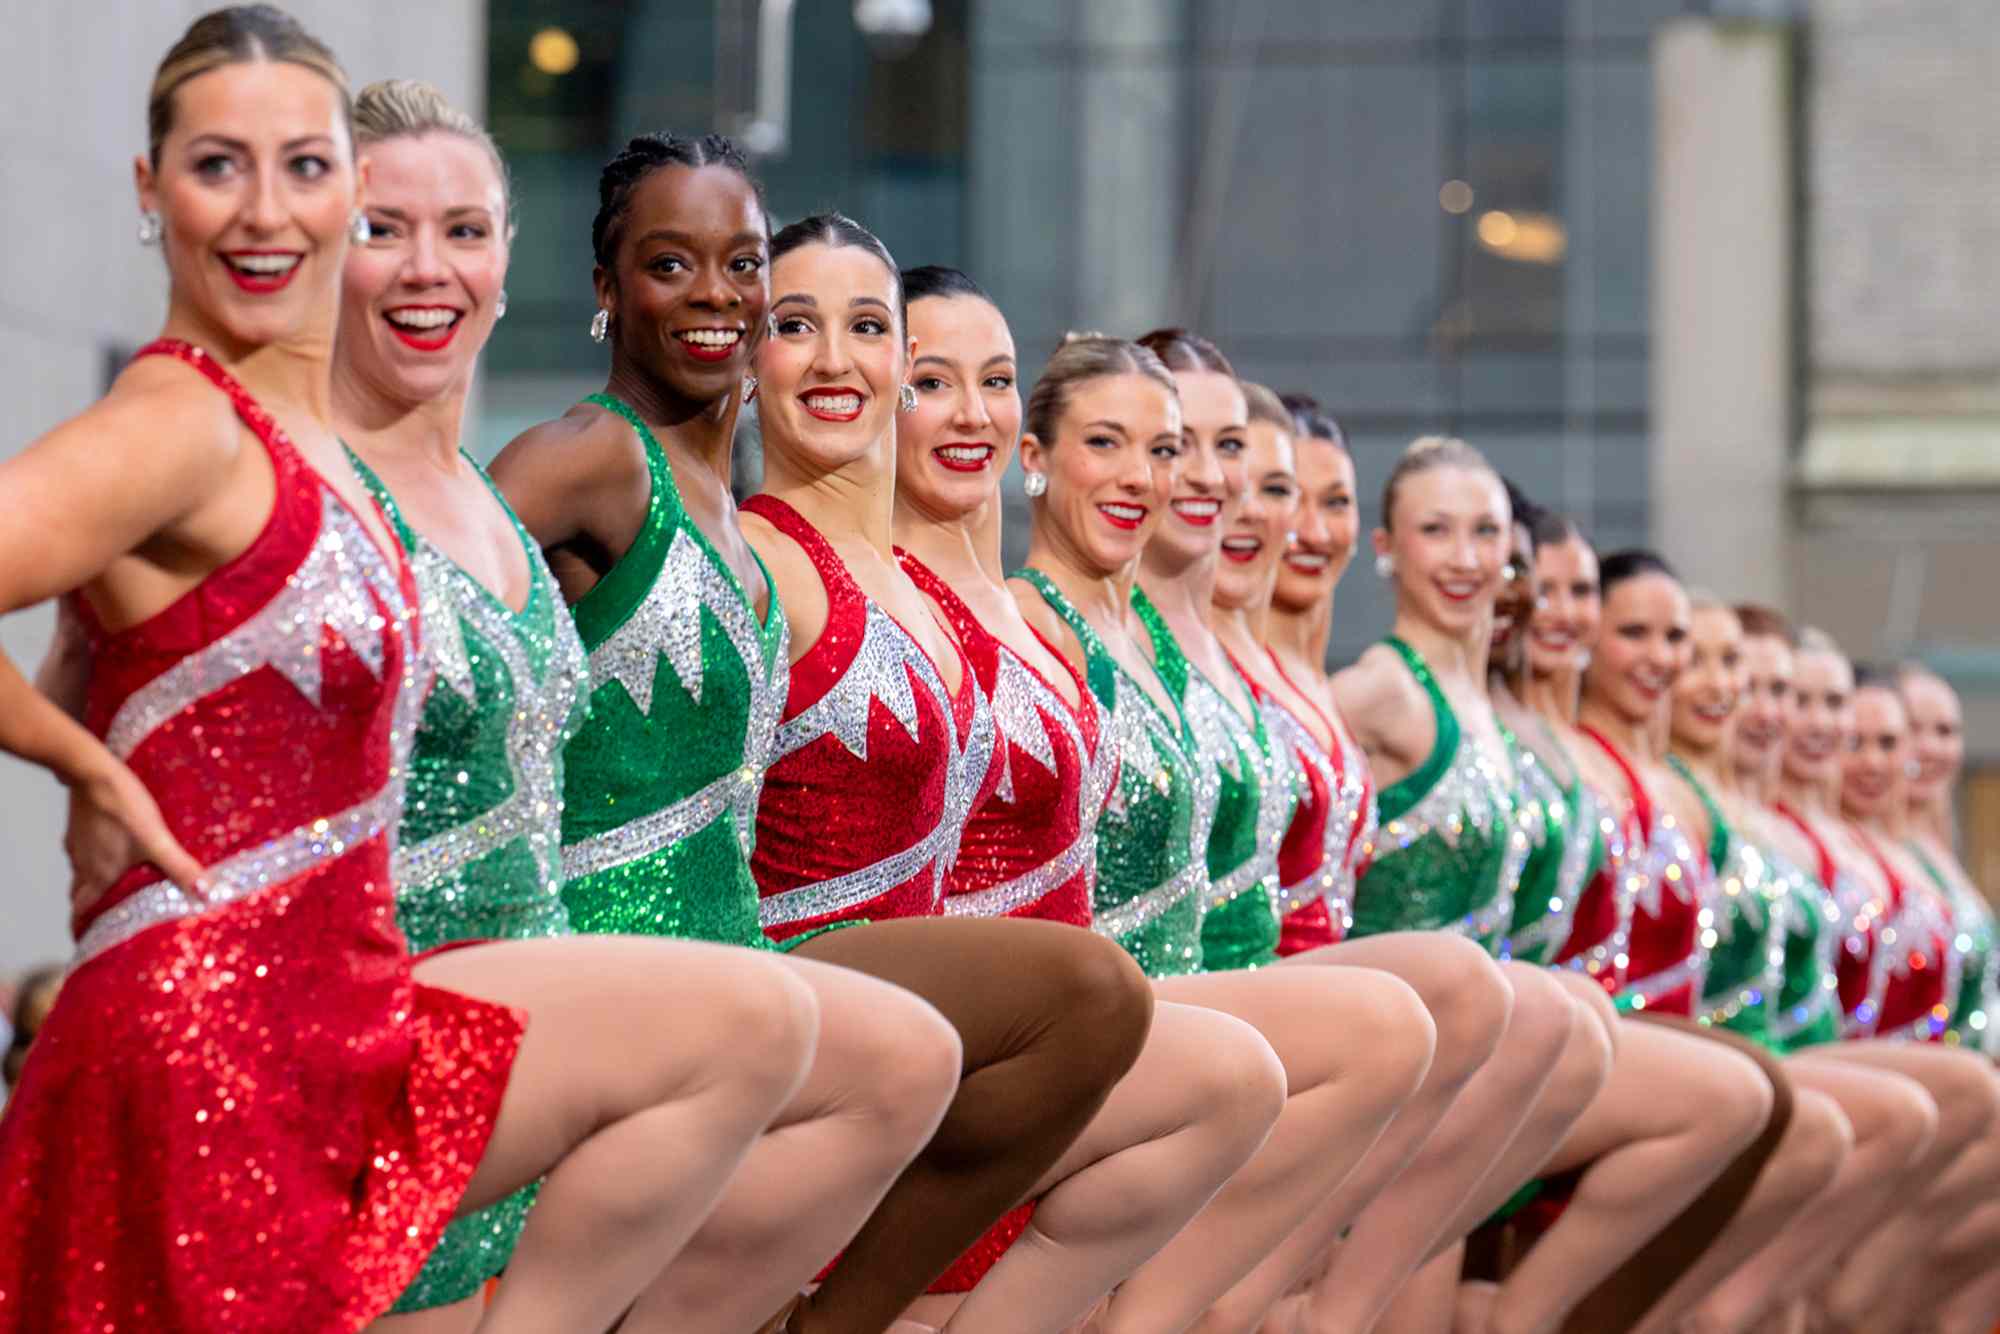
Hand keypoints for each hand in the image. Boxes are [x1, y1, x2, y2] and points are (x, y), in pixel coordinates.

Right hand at [64, 760, 205, 915]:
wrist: (93, 772)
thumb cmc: (124, 807)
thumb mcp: (157, 840)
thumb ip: (180, 867)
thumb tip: (206, 894)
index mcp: (99, 875)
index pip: (83, 910)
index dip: (84, 925)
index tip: (89, 935)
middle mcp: (83, 865)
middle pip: (80, 894)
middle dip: (90, 907)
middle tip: (105, 914)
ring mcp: (77, 845)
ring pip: (82, 872)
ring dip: (94, 882)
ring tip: (115, 884)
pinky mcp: (78, 826)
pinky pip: (84, 850)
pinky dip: (95, 857)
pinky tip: (113, 849)